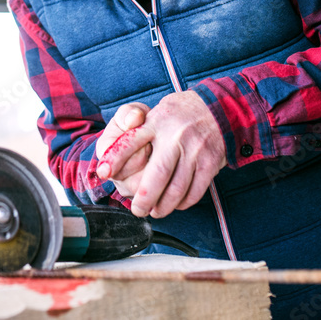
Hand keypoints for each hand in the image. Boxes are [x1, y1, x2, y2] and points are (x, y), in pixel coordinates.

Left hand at [97, 90, 225, 218]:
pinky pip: (195, 191)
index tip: (103, 173)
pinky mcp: (211, 162)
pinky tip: (177, 204)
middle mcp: (174, 136)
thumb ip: (133, 130)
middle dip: (144, 198)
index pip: (130, 141)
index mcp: (156, 122)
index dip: (114, 158)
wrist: (217, 108)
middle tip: (137, 210)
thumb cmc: (178, 115)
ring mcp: (195, 150)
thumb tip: (111, 155)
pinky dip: (184, 203)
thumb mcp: (153, 114)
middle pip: (156, 175)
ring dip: (164, 206)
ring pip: (176, 189)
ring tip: (156, 212)